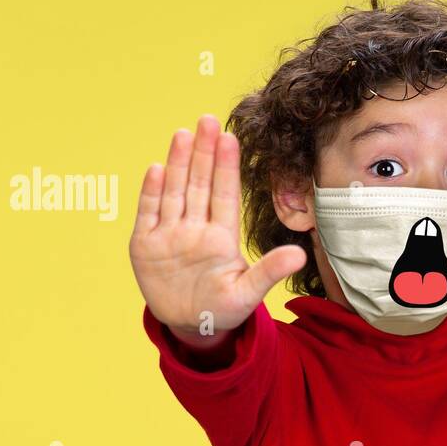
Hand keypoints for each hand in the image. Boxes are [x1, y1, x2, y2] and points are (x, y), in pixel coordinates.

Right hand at [129, 115, 306, 346]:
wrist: (189, 325)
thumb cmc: (223, 309)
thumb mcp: (248, 294)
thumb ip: (270, 272)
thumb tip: (300, 256)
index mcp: (222, 238)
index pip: (225, 195)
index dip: (226, 167)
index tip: (231, 139)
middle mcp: (196, 229)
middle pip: (199, 184)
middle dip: (203, 153)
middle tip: (208, 120)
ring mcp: (170, 234)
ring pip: (174, 192)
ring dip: (177, 163)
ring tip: (183, 133)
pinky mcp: (146, 245)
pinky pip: (148, 214)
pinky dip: (151, 193)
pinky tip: (156, 169)